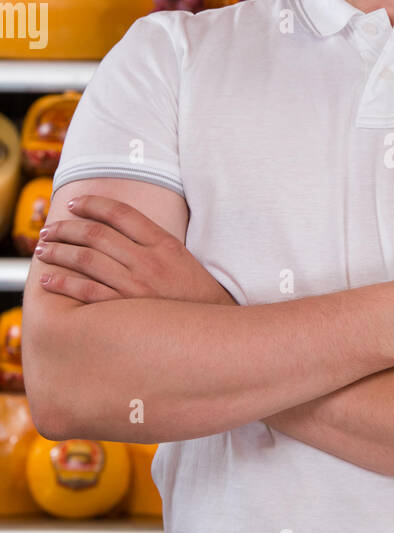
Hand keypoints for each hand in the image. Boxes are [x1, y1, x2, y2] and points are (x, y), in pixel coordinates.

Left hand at [33, 194, 236, 305]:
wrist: (213, 328)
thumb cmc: (193, 293)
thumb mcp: (180, 257)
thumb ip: (151, 241)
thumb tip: (115, 227)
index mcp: (164, 243)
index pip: (121, 213)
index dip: (93, 204)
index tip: (74, 204)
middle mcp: (149, 261)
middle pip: (97, 234)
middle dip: (66, 228)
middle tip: (49, 230)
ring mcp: (137, 286)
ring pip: (86, 260)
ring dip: (59, 252)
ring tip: (43, 250)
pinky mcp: (126, 310)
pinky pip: (87, 292)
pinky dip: (63, 283)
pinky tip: (48, 280)